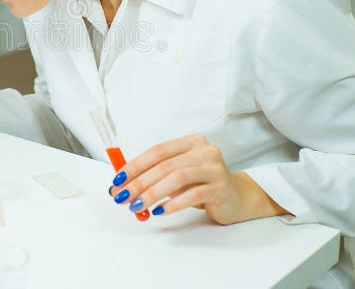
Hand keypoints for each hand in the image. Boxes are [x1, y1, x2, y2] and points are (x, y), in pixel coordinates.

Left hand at [109, 134, 288, 224]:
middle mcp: (204, 151)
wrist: (237, 197)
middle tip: (123, 196)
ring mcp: (214, 168)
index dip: (135, 165)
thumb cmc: (202, 184)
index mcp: (190, 142)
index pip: (157, 151)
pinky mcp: (221, 188)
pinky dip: (173, 203)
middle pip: (165, 165)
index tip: (118, 180)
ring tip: (137, 206)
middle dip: (139, 182)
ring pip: (177, 178)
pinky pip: (192, 195)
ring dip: (152, 193)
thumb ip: (156, 174)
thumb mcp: (179, 174)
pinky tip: (159, 211)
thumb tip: (123, 185)